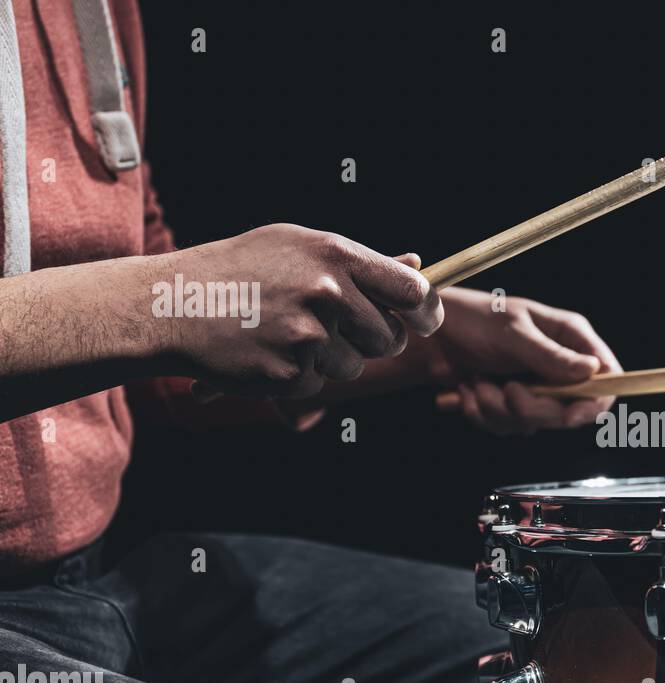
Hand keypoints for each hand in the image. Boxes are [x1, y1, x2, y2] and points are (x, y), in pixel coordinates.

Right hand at [161, 223, 442, 399]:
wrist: (170, 303)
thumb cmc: (241, 270)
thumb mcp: (297, 247)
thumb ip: (359, 262)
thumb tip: (417, 267)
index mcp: (335, 255)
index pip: (412, 291)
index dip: (426, 311)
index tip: (425, 322)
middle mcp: (327, 292)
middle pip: (389, 338)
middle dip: (371, 340)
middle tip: (333, 327)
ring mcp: (309, 335)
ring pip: (355, 366)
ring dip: (330, 359)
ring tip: (285, 333)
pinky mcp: (290, 373)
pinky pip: (319, 385)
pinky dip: (298, 376)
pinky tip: (267, 352)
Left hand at [416, 286, 622, 434]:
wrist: (429, 337)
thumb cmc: (472, 320)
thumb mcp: (513, 333)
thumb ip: (550, 355)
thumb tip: (591, 371)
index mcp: (570, 337)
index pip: (606, 377)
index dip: (595, 401)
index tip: (570, 414)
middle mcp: (559, 364)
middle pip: (570, 411)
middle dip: (532, 409)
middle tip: (507, 391)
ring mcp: (536, 387)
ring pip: (535, 423)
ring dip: (498, 410)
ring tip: (476, 382)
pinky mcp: (512, 404)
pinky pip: (508, 427)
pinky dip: (483, 414)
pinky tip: (468, 390)